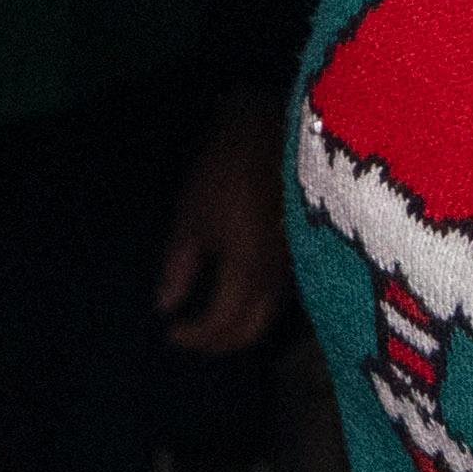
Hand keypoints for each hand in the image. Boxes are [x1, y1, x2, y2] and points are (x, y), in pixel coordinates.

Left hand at [157, 94, 292, 353]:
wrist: (286, 128)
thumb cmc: (230, 167)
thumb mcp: (193, 213)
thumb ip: (179, 266)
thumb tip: (165, 307)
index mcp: (248, 274)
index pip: (221, 327)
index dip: (195, 338)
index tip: (171, 333)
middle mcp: (279, 282)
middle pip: (252, 331)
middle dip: (220, 342)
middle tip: (193, 337)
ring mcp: (298, 268)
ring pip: (270, 315)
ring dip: (241, 325)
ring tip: (213, 318)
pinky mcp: (307, 251)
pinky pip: (283, 295)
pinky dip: (258, 305)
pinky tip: (242, 295)